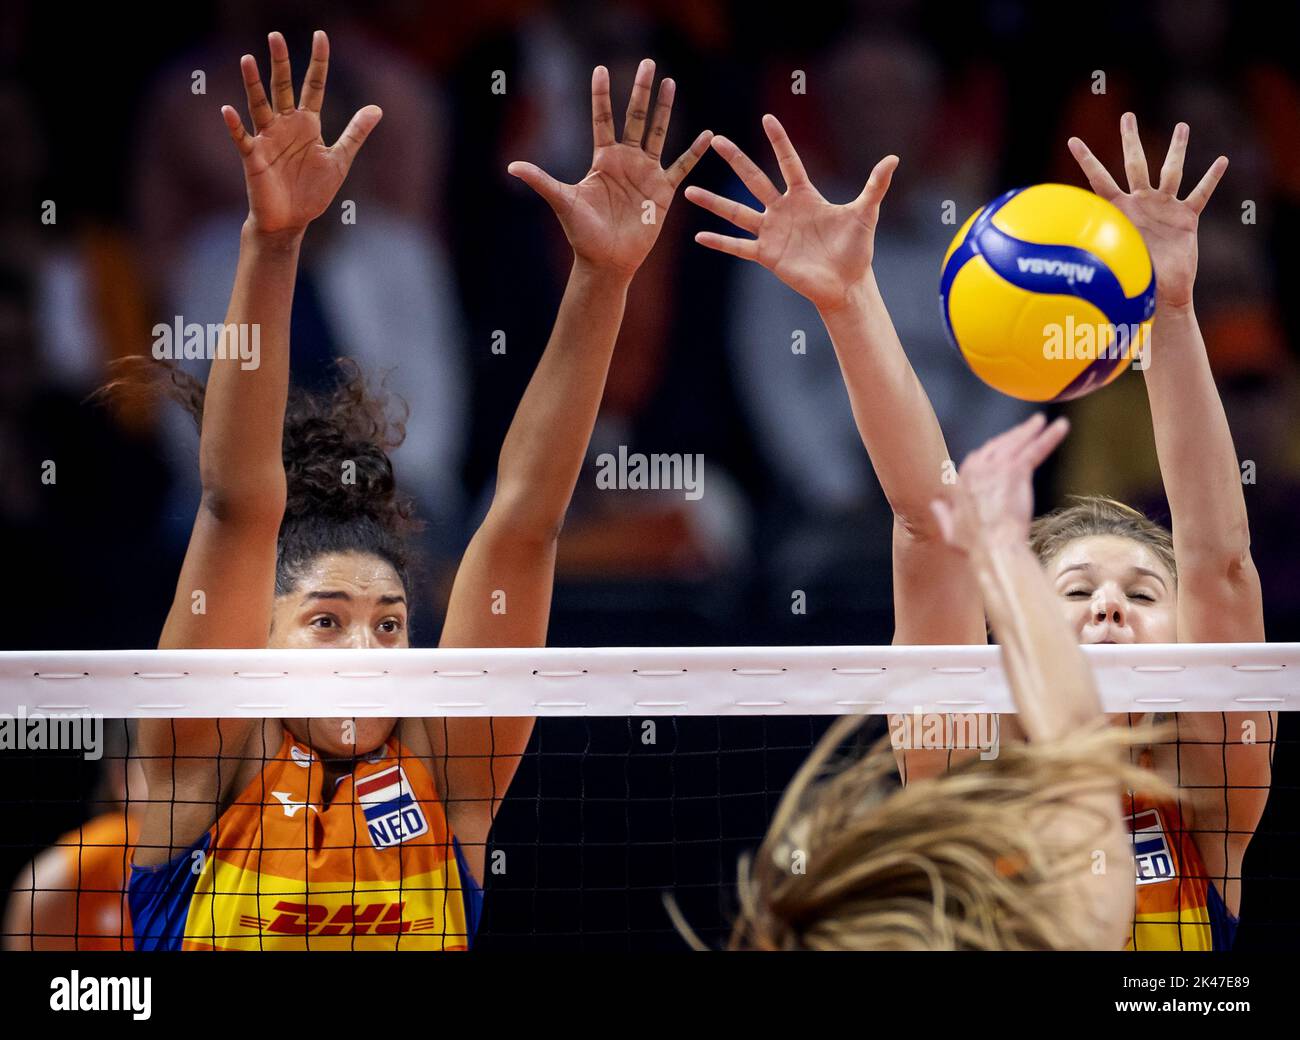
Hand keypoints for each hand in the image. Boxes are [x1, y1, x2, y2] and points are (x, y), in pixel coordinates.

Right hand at [221, 30, 381, 235]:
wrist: (291, 220)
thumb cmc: (312, 190)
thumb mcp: (340, 159)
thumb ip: (355, 133)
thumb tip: (377, 108)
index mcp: (307, 124)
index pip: (313, 85)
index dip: (318, 62)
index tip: (321, 36)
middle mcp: (285, 125)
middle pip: (282, 87)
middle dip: (280, 63)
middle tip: (275, 35)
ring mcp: (267, 139)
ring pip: (259, 105)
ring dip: (253, 84)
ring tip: (248, 59)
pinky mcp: (253, 157)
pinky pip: (242, 138)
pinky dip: (235, 125)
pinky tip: (227, 109)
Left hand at [508, 60, 711, 276]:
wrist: (606, 260)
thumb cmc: (582, 234)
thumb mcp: (562, 202)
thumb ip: (542, 180)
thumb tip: (512, 166)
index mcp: (603, 159)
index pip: (602, 119)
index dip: (602, 95)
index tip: (601, 68)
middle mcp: (626, 161)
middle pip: (635, 118)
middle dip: (641, 91)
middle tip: (648, 62)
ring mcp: (646, 173)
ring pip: (658, 134)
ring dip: (665, 110)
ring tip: (671, 83)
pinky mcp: (662, 191)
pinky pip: (681, 167)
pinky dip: (694, 152)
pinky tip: (707, 135)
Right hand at [685, 115, 897, 311]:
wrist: (846, 283)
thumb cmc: (855, 249)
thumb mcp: (865, 213)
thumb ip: (875, 186)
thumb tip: (893, 158)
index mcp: (805, 196)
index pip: (789, 162)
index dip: (779, 141)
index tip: (767, 118)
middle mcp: (783, 210)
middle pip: (754, 180)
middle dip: (736, 160)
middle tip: (716, 140)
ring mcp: (772, 232)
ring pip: (737, 212)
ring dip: (714, 202)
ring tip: (689, 190)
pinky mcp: (767, 255)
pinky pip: (738, 246)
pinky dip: (720, 242)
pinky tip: (700, 236)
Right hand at [930, 414, 1069, 557]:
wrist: (993, 549)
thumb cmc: (973, 546)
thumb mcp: (951, 529)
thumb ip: (943, 513)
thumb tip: (935, 503)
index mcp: (962, 480)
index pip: (979, 457)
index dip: (993, 450)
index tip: (1003, 445)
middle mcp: (977, 468)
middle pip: (998, 445)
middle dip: (1013, 435)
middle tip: (1028, 427)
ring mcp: (997, 468)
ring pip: (1017, 443)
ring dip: (1031, 430)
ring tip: (1043, 420)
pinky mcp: (1016, 471)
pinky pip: (1036, 449)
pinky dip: (1050, 437)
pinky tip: (1061, 426)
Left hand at [1068, 114, 1225, 309]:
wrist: (1160, 292)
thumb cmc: (1133, 281)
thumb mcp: (1111, 259)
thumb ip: (1098, 247)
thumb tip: (1070, 254)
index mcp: (1119, 210)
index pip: (1099, 179)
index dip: (1087, 160)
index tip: (1073, 140)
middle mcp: (1141, 202)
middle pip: (1135, 164)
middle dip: (1131, 139)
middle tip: (1128, 116)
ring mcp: (1164, 207)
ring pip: (1171, 172)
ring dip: (1176, 149)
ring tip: (1181, 126)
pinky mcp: (1185, 218)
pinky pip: (1200, 194)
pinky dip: (1210, 179)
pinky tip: (1221, 161)